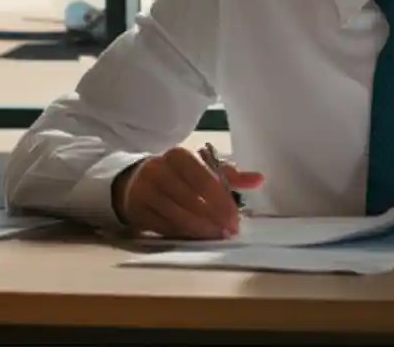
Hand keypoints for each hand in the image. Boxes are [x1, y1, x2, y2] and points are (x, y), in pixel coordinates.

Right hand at [112, 146, 263, 239]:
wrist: (133, 182)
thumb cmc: (176, 176)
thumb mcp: (200, 169)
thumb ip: (230, 176)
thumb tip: (260, 180)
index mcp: (178, 156)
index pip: (204, 179)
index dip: (221, 201)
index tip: (236, 218)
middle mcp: (159, 170)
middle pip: (191, 198)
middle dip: (214, 217)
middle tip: (230, 231)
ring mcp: (145, 191)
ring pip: (177, 215)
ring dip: (200, 229)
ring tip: (217, 236)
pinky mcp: (137, 211)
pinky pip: (164, 226)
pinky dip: (183, 234)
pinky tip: (197, 239)